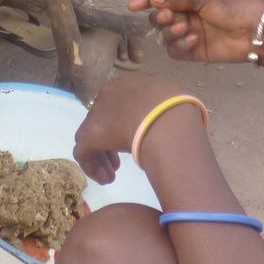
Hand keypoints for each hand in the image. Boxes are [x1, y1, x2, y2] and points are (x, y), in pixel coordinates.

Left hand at [74, 73, 201, 183]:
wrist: (169, 121)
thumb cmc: (179, 111)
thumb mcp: (177, 103)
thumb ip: (167, 109)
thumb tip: (174, 120)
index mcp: (130, 83)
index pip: (120, 105)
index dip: (124, 125)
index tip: (134, 141)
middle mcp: (109, 93)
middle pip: (103, 120)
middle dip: (110, 142)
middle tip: (119, 162)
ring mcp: (97, 113)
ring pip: (90, 136)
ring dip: (101, 157)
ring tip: (113, 175)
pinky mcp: (90, 133)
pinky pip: (84, 153)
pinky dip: (92, 167)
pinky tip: (107, 180)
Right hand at [129, 0, 263, 63]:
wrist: (254, 31)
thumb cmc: (233, 7)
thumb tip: (155, 0)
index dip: (146, 0)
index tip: (132, 6)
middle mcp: (187, 15)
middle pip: (160, 17)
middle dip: (160, 17)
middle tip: (169, 17)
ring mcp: (189, 34)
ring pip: (164, 35)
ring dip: (171, 32)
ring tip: (186, 29)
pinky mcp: (194, 51)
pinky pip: (174, 51)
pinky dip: (179, 46)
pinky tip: (193, 40)